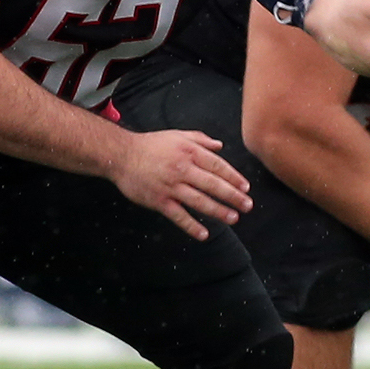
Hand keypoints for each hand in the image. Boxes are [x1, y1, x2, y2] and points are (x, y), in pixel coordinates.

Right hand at [109, 128, 252, 240]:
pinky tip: (204, 234)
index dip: (234, 178)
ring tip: (233, 218)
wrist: (121, 155)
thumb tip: (220, 145)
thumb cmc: (151, 145)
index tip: (246, 188)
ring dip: (218, 211)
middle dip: (233, 196)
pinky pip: (178, 215)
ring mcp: (171, 186)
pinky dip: (191, 226)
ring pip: (199, 201)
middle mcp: (182, 169)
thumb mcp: (177, 135)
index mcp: (189, 152)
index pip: (218, 166)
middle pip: (213, 184)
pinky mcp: (159, 200)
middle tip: (248, 206)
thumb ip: (200, 139)